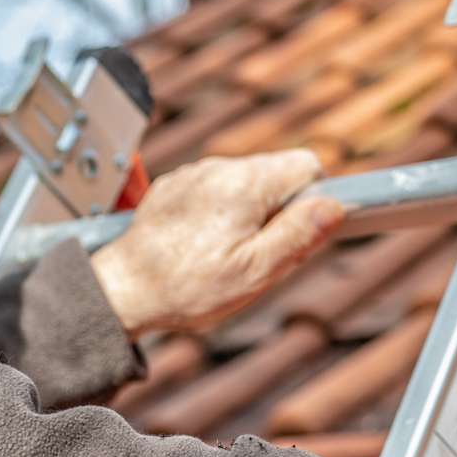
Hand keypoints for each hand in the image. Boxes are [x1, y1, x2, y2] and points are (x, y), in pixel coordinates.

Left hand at [91, 151, 342, 339]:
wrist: (123, 291)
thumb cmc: (188, 287)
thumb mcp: (257, 270)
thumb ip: (299, 234)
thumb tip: (334, 206)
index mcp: (245, 184)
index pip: (308, 165)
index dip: (316, 200)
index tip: (301, 234)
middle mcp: (219, 168)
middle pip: (278, 174)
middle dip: (284, 210)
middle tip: (265, 254)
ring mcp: (194, 175)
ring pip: (249, 183)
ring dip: (254, 213)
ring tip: (231, 254)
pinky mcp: (176, 187)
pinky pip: (217, 190)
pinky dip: (223, 213)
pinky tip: (207, 245)